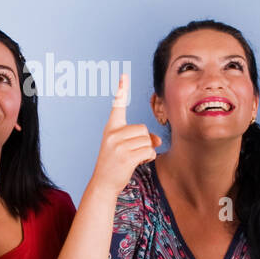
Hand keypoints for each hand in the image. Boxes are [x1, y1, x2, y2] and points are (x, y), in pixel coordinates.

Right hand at [89, 73, 160, 196]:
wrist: (103, 183)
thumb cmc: (115, 164)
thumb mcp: (124, 147)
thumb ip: (139, 138)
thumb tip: (156, 140)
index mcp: (111, 128)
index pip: (117, 106)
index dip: (121, 90)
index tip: (124, 75)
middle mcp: (113, 134)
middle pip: (143, 128)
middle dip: (144, 140)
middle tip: (134, 152)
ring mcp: (118, 146)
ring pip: (147, 140)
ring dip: (147, 150)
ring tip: (135, 158)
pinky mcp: (125, 157)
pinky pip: (148, 151)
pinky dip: (149, 157)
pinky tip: (140, 162)